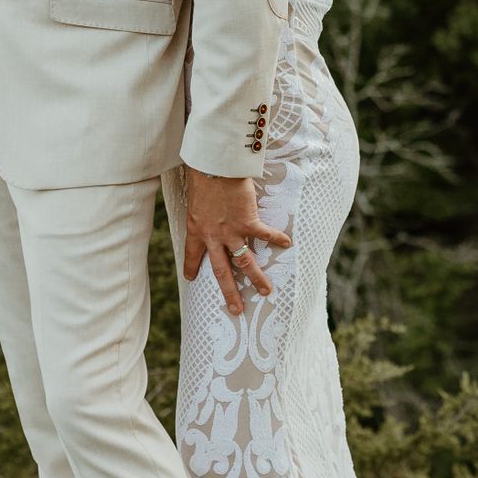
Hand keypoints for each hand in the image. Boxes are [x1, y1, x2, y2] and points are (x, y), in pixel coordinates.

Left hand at [181, 167, 291, 315]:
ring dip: (256, 278)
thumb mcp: (193, 195)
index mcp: (196, 229)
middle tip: (236, 309)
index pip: (192, 254)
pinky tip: (286, 244)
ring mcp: (231, 232)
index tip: (190, 278)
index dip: (191, 267)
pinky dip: (276, 239)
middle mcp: (213, 237)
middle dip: (229, 292)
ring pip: (244, 262)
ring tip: (266, 291)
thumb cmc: (201, 174)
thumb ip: (199, 204)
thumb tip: (200, 196)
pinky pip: (264, 235)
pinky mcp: (248, 222)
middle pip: (222, 271)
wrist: (214, 167)